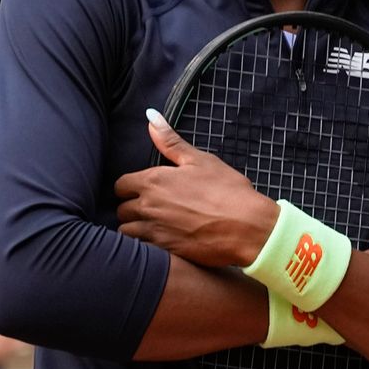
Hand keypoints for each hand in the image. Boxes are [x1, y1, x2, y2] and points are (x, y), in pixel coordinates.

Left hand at [115, 110, 279, 267]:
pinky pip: (141, 249)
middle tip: (151, 207)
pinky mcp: (164, 251)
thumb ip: (170, 141)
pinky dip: (146, 245)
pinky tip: (162, 240)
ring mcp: (154, 231)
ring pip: (126, 232)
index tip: (144, 188)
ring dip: (135, 228)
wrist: (248, 228)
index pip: (120, 185)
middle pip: (121, 209)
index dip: (130, 186)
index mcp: (153, 181)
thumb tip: (151, 116)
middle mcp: (148, 206)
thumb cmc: (228, 191)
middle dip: (132, 207)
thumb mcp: (200, 160)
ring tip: (154, 226)